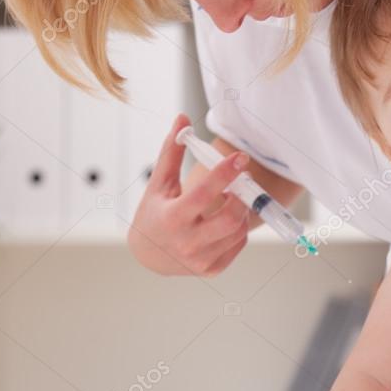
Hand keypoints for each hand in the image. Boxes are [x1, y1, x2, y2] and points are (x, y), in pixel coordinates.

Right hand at [128, 114, 250, 276]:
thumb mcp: (159, 183)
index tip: (240, 157)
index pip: (204, 193)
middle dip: (241, 196)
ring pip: (237, 230)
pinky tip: (225, 219)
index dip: (224, 174)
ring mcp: (200, 260)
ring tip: (230, 199)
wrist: (149, 254)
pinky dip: (238, 228)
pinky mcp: (211, 270)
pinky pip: (238, 244)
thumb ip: (171, 151)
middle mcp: (186, 243)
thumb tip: (182, 120)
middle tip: (240, 181)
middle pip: (230, 218)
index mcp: (172, 218)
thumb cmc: (154, 213)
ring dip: (240, 210)